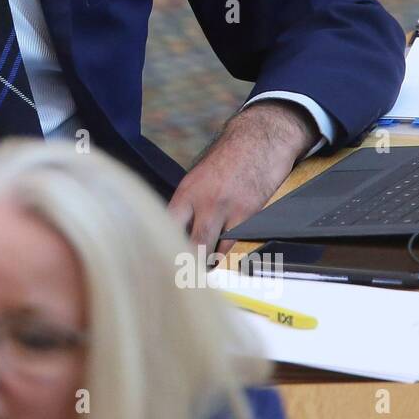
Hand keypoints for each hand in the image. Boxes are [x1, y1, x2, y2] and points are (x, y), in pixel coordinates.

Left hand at [167, 101, 318, 261]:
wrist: (260, 139)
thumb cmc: (227, 158)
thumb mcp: (198, 177)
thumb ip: (188, 204)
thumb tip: (174, 230)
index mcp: (187, 192)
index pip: (168, 226)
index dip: (162, 246)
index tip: (158, 262)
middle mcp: (206, 202)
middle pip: (192, 244)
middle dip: (186, 264)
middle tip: (180, 278)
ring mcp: (230, 210)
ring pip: (214, 249)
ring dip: (207, 263)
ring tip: (199, 273)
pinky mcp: (251, 215)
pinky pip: (235, 243)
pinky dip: (227, 253)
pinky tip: (220, 258)